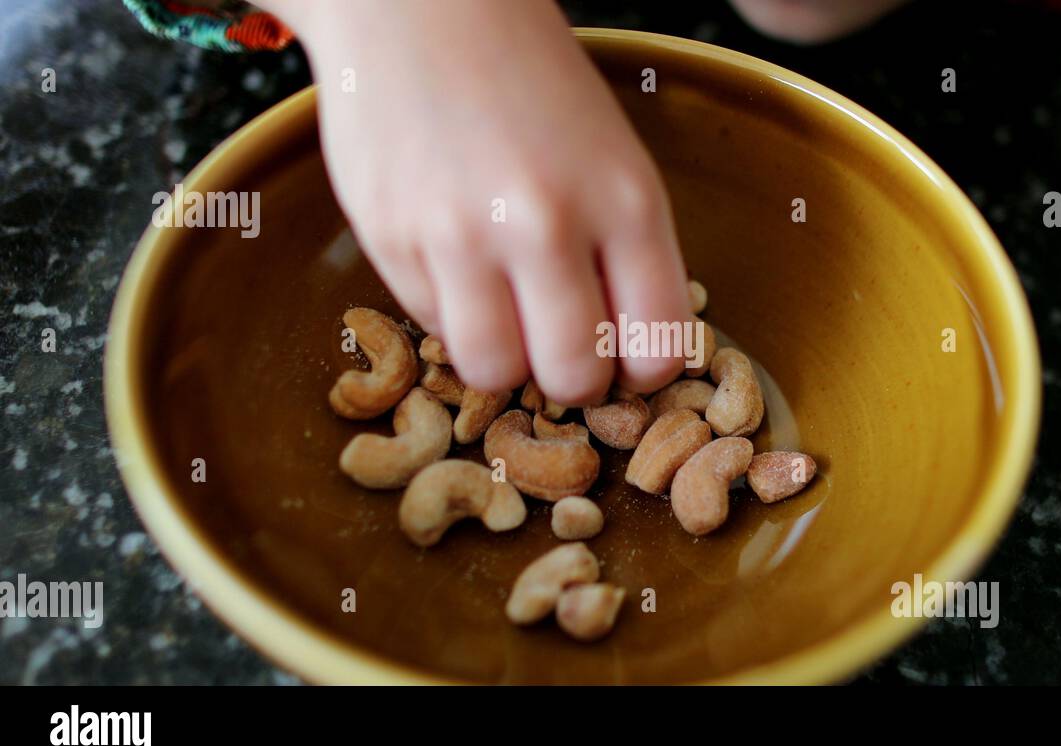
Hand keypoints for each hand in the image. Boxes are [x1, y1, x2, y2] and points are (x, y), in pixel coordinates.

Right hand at [266, 0, 689, 403]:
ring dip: (504, 361)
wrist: (423, 8)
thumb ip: (627, 255)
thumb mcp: (614, 158)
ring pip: (494, 371)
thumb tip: (628, 355)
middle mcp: (546, 224)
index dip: (641, 373)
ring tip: (504, 318)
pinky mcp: (390, 239)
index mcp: (625, 202)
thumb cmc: (533, 86)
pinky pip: (432, 326)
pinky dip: (450, 314)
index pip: (656, 349)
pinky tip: (455, 263)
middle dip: (571, 379)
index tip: (624, 361)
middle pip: (573, 377)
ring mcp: (461, 235)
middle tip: (558, 347)